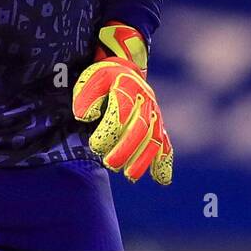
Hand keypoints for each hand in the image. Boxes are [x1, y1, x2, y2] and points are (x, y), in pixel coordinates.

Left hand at [72, 23, 172, 184]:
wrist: (125, 70)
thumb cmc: (104, 79)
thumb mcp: (91, 80)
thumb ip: (85, 97)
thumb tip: (85, 116)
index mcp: (127, 87)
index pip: (122, 111)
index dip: (110, 130)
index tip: (95, 145)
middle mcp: (145, 100)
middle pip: (140, 128)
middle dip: (126, 149)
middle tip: (110, 165)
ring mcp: (154, 114)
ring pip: (154, 138)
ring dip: (143, 159)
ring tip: (130, 176)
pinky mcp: (159, 125)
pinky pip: (165, 143)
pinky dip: (165, 161)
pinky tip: (162, 179)